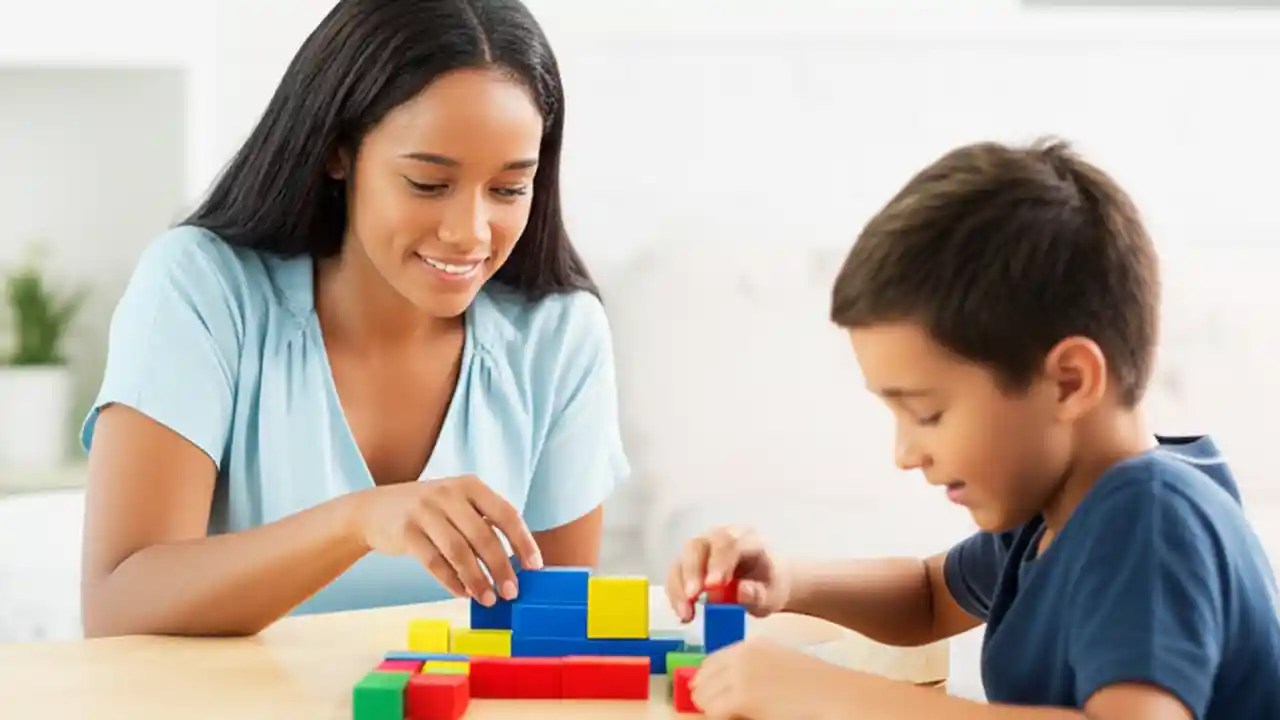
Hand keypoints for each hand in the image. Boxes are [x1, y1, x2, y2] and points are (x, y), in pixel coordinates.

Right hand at [350, 475, 542, 605]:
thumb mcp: (456, 504)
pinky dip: (451, 581)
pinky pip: (434, 562)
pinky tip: (462, 593)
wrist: (374, 509)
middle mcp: (448, 494)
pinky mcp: (405, 532)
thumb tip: (514, 564)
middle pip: (483, 536)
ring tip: (488, 599)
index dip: (523, 541)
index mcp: (470, 485)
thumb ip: (482, 525)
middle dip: (501, 567)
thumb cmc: (428, 511)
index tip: (534, 566)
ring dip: (477, 579)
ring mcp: (424, 511)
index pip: (506, 513)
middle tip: (511, 592)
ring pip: (459, 551)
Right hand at [666, 525, 791, 622]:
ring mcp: (703, 547)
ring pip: (683, 557)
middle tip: (692, 597)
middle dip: (692, 571)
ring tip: (685, 614)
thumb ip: (759, 594)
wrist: (766, 582)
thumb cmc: (769, 585)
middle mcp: (720, 537)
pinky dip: (676, 593)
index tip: (712, 585)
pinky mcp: (690, 561)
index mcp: (747, 539)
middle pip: (699, 545)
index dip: (718, 562)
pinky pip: (676, 573)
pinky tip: (684, 614)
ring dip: (679, 585)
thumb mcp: (773, 594)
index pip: (729, 543)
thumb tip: (742, 590)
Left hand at [691, 638, 863, 719]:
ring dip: (714, 711)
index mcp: (750, 646)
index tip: (712, 698)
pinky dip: (720, 719)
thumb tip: (719, 689)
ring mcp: (740, 673)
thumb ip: (750, 670)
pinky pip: (713, 712)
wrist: (835, 694)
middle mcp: (742, 654)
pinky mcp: (743, 695)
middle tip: (723, 713)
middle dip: (708, 697)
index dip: (708, 683)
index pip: (710, 663)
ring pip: (704, 697)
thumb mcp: (778, 667)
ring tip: (735, 717)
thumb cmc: (815, 687)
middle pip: (702, 679)